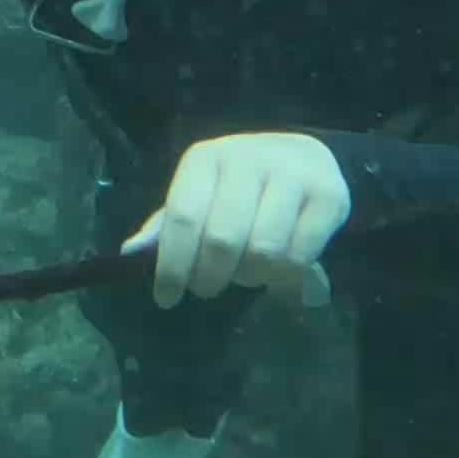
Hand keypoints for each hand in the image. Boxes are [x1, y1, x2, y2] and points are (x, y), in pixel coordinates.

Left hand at [120, 133, 348, 308]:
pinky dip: (287, 274)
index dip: (172, 265)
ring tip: (248, 271)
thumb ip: (167, 227)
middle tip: (209, 287)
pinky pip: (301, 255)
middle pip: (223, 239)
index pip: (183, 217)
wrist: (305, 158)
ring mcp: (291, 173)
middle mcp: (246, 158)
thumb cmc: (239, 187)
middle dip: (211, 277)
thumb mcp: (199, 196)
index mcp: (205, 158)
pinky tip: (281, 265)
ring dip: (252, 276)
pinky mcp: (328, 194)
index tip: (166, 299)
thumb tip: (130, 254)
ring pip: (264, 251)